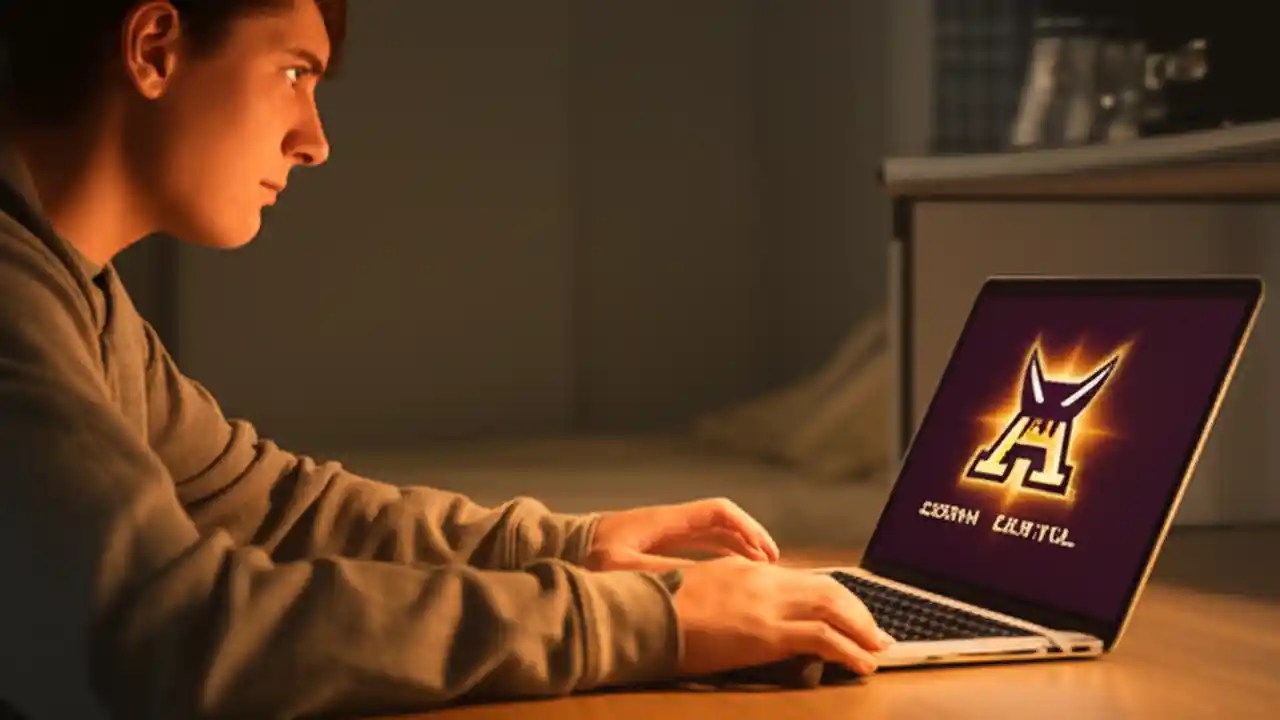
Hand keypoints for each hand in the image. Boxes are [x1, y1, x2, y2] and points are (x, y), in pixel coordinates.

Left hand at [583, 497, 779, 571]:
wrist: (549, 552)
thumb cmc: (582, 558)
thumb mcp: (624, 567)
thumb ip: (666, 572)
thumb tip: (710, 580)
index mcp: (663, 520)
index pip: (718, 512)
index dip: (748, 529)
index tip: (767, 554)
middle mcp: (664, 523)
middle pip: (719, 524)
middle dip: (748, 542)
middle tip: (771, 567)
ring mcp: (657, 536)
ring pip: (708, 537)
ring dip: (734, 551)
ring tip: (756, 575)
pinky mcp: (647, 550)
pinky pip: (692, 549)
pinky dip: (714, 560)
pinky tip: (723, 581)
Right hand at [674, 556, 892, 676]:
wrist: (637, 614)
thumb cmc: (659, 610)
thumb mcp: (701, 592)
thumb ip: (731, 596)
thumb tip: (750, 616)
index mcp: (747, 571)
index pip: (805, 580)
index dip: (835, 598)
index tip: (849, 616)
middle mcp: (762, 580)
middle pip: (828, 588)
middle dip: (858, 611)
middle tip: (875, 633)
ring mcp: (765, 604)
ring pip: (833, 607)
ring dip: (863, 629)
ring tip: (878, 649)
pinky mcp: (764, 633)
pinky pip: (823, 637)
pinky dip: (850, 650)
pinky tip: (862, 664)